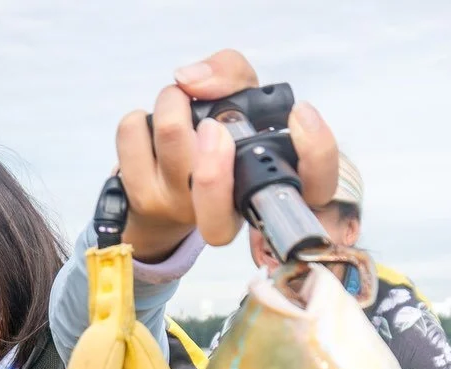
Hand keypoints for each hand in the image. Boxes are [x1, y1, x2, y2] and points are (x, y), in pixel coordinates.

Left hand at [115, 49, 338, 257]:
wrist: (165, 195)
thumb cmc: (216, 142)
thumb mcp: (240, 101)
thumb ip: (231, 75)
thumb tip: (192, 80)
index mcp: (272, 186)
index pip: (318, 188)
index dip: (317, 154)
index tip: (301, 114)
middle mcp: (234, 209)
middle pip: (215, 180)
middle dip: (205, 129)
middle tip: (207, 118)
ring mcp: (186, 210)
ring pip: (171, 135)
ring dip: (171, 101)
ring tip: (177, 105)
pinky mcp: (144, 202)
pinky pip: (132, 136)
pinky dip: (137, 120)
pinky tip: (150, 132)